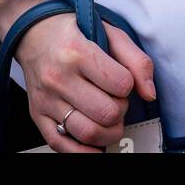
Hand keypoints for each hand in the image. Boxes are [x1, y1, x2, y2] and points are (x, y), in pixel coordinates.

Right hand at [16, 13, 155, 153]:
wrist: (35, 34)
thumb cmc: (75, 32)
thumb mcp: (110, 32)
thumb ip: (136, 60)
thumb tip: (149, 93)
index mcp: (77, 52)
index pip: (120, 84)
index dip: (128, 85)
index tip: (122, 80)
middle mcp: (58, 77)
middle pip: (106, 113)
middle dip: (120, 110)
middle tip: (116, 99)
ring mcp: (46, 99)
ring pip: (87, 133)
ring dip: (108, 132)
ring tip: (107, 118)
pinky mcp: (37, 116)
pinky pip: (61, 146)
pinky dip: (84, 152)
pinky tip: (95, 143)